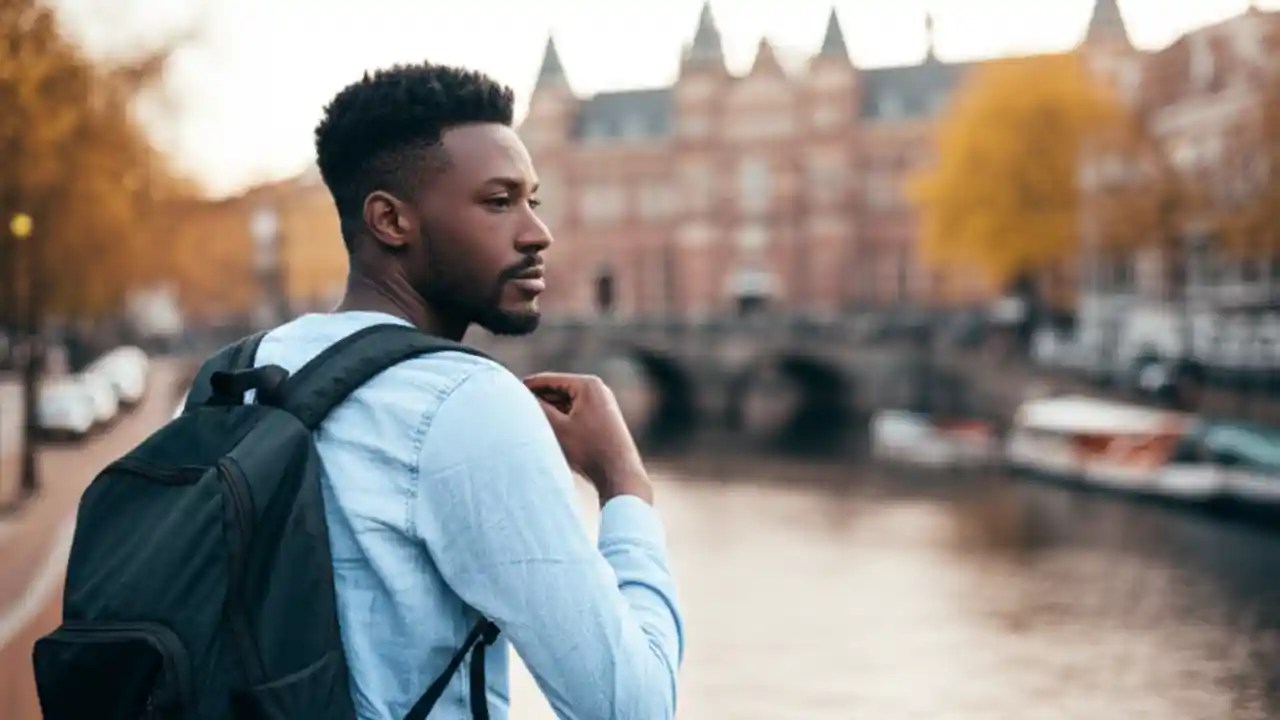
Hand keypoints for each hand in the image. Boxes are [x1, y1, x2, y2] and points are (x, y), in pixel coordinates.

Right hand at [523, 373, 652, 504]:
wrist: (620, 474)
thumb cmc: (590, 450)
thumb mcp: (557, 428)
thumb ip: (538, 409)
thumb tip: (523, 397)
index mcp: (588, 385)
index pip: (550, 380)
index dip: (528, 386)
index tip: (508, 392)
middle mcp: (599, 389)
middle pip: (559, 390)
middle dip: (539, 399)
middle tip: (516, 409)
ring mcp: (603, 404)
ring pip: (567, 402)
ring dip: (550, 410)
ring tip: (530, 421)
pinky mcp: (604, 418)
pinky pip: (577, 412)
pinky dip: (562, 418)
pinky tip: (549, 430)